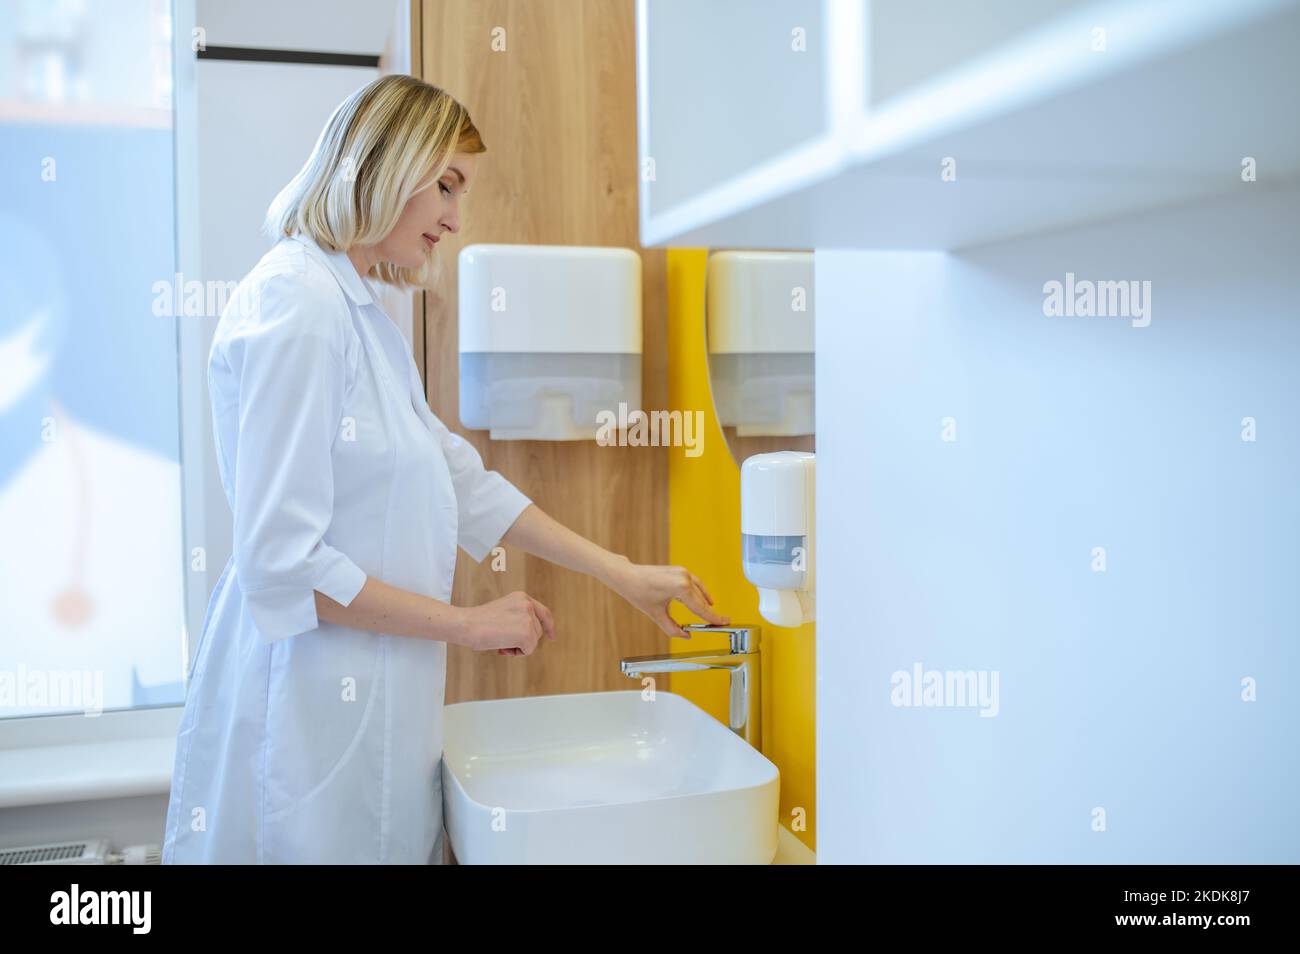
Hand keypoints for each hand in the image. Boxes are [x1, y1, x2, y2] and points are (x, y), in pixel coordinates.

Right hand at [460, 591, 555, 655]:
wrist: (467, 624)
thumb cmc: (479, 621)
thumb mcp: (504, 611)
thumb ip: (518, 618)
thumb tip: (530, 636)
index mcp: (522, 597)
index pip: (543, 612)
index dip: (548, 626)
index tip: (552, 636)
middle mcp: (527, 605)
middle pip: (537, 631)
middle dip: (524, 640)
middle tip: (503, 642)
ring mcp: (528, 619)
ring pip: (533, 642)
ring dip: (518, 647)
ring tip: (500, 642)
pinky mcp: (527, 633)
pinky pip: (528, 650)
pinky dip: (516, 653)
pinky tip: (502, 646)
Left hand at [605, 558, 729, 638]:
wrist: (627, 576)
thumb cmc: (638, 592)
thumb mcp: (656, 614)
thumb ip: (672, 628)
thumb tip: (685, 635)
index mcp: (681, 588)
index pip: (701, 608)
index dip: (714, 618)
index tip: (725, 622)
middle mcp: (684, 578)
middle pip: (702, 600)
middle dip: (710, 612)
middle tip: (721, 622)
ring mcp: (683, 572)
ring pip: (700, 591)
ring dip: (706, 602)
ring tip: (712, 614)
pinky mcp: (679, 570)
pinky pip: (695, 583)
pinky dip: (699, 593)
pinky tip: (702, 600)